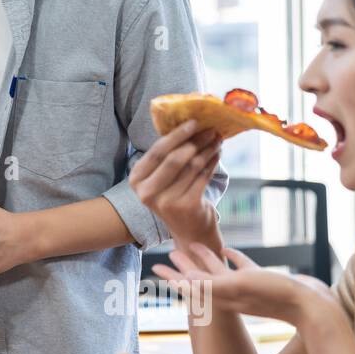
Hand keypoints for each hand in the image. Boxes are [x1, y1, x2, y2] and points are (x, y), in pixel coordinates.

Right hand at [129, 118, 222, 247]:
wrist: (189, 231)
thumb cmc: (175, 196)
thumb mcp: (162, 178)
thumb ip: (166, 156)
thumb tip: (187, 123)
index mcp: (136, 181)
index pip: (156, 152)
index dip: (176, 135)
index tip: (193, 122)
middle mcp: (147, 193)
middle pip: (174, 158)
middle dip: (195, 141)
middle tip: (210, 129)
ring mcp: (167, 201)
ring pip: (192, 165)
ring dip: (207, 149)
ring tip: (216, 140)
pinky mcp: (187, 206)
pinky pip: (203, 176)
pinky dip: (213, 162)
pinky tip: (217, 154)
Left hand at [151, 241, 338, 327]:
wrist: (314, 308)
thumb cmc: (277, 296)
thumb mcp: (241, 287)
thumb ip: (214, 284)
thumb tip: (186, 280)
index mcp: (223, 296)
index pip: (191, 285)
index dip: (173, 276)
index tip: (155, 267)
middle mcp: (232, 293)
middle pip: (201, 277)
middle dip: (183, 265)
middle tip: (168, 252)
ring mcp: (248, 287)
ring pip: (220, 271)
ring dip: (205, 259)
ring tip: (192, 245)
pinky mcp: (263, 279)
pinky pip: (242, 266)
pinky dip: (233, 258)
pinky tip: (227, 249)